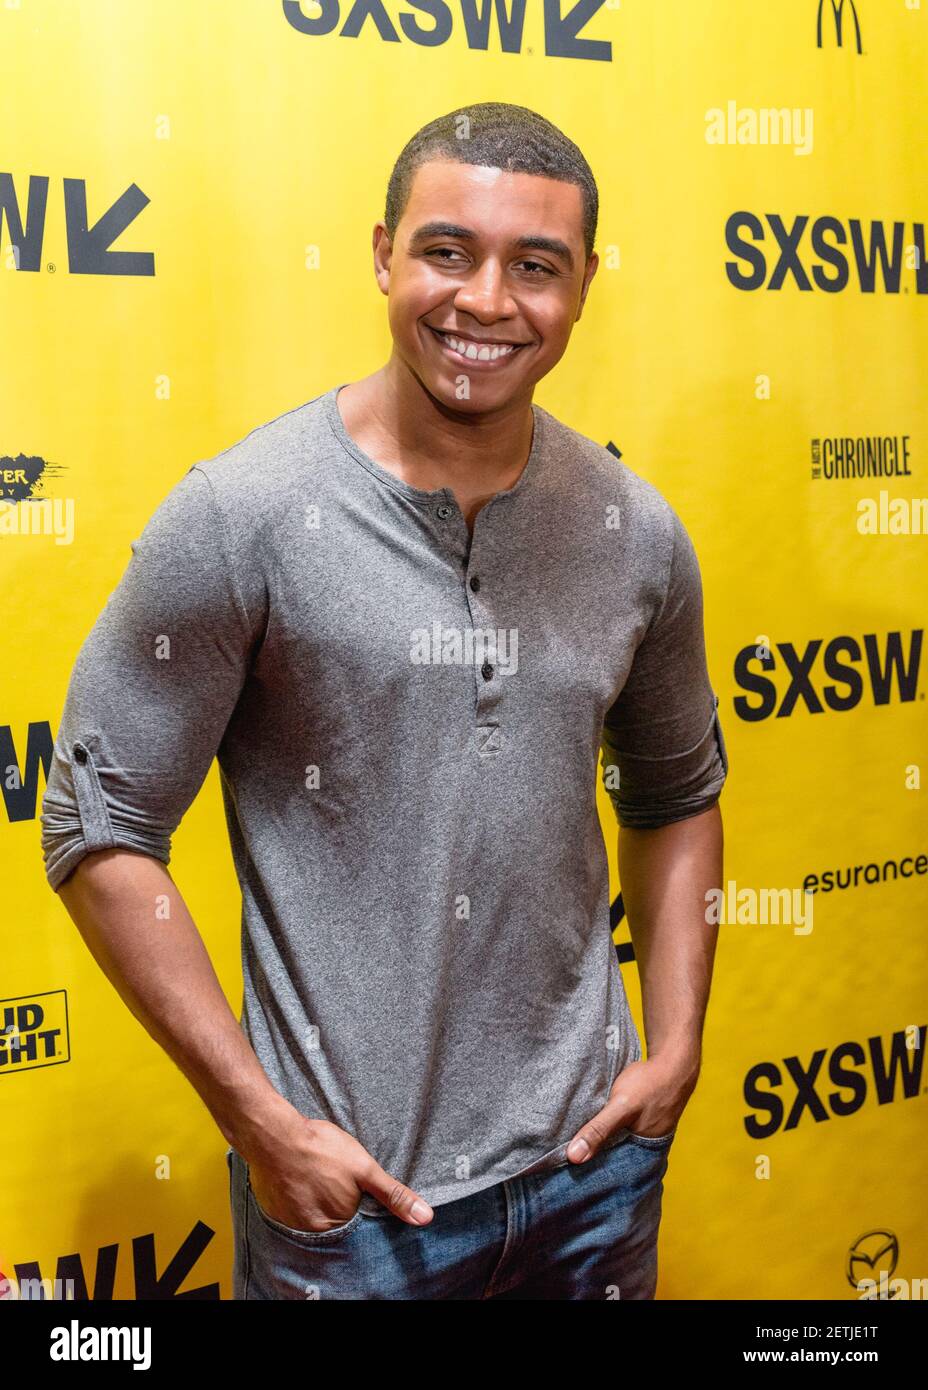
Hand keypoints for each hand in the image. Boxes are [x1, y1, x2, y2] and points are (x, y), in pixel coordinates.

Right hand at [246, 1115, 433, 1231]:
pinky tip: (300, 1178)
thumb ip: (393, 1194)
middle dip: (338, 1201)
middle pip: (336, 1220)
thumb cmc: (321, 1148)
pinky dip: (298, 1196)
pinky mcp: (275, 1212)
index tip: (351, 1186)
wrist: (273, 1135)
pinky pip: (293, 1210)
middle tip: (331, 1176)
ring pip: (314, 1214)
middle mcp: (314, 1230)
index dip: (359, 1204)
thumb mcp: (364, 1168)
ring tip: (317, 1174)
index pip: (358, 1223)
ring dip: (317, 1198)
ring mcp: (292, 1223)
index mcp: (339, 1223)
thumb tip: (425, 1218)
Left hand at [565, 1054, 698, 1162]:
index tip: (555, 1174)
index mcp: (636, 1156)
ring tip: (560, 1142)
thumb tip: (573, 1157)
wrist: (673, 1063)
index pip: (604, 1174)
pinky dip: (596, 1127)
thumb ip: (599, 1130)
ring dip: (588, 1140)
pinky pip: (608, 1129)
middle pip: (603, 1159)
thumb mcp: (622, 1107)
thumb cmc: (651, 1085)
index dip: (583, 1174)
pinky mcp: (629, 1120)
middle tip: (552, 1159)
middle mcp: (635, 1149)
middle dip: (583, 1158)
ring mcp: (633, 1134)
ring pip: (605, 1143)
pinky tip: (579, 1122)